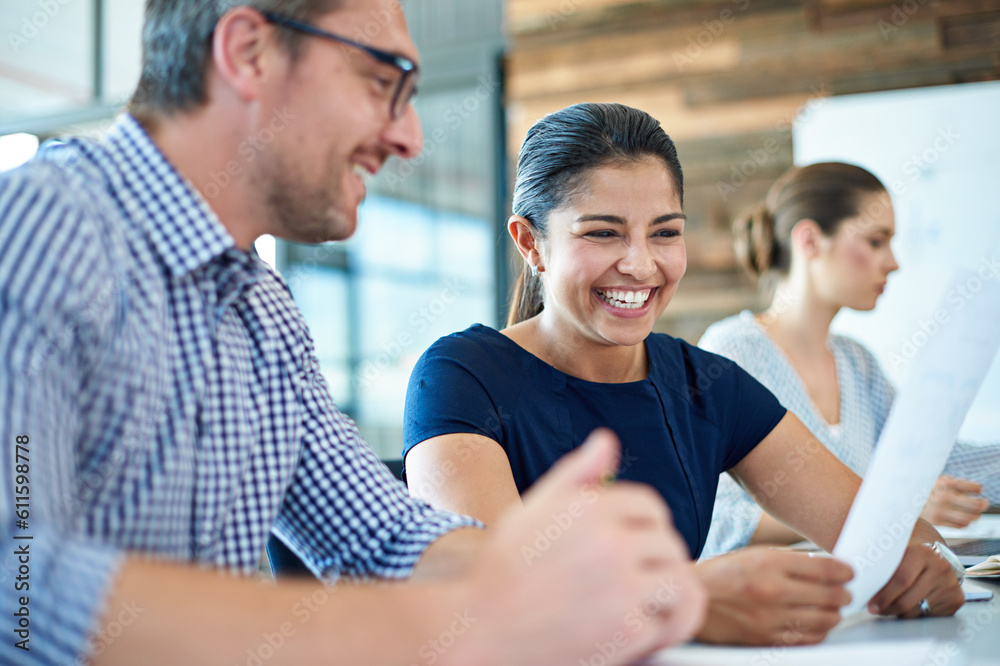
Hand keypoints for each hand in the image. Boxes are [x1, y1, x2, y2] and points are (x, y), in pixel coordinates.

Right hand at [453, 429, 705, 665]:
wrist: (480, 626)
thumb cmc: (504, 566)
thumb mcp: (536, 507)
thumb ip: (577, 472)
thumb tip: (606, 441)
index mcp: (592, 507)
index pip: (651, 506)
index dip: (645, 525)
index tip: (631, 544)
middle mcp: (612, 542)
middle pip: (669, 544)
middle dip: (655, 561)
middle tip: (635, 580)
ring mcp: (623, 587)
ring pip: (678, 582)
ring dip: (664, 595)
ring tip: (642, 604)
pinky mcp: (626, 632)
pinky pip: (663, 624)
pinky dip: (648, 632)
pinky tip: (623, 631)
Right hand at [694, 548, 852, 645]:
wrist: (695, 598)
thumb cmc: (722, 574)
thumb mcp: (754, 555)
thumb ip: (788, 561)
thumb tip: (822, 568)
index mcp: (770, 562)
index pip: (823, 567)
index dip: (843, 571)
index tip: (849, 572)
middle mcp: (773, 589)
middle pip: (829, 594)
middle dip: (844, 593)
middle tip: (846, 592)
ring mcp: (771, 617)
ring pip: (823, 619)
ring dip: (835, 613)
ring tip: (834, 609)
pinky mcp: (768, 637)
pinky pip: (807, 638)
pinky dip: (819, 632)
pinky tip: (819, 625)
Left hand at [868, 526, 963, 617]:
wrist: (936, 558)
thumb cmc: (907, 557)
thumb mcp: (896, 553)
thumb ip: (880, 561)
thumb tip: (853, 575)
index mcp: (923, 552)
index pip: (900, 579)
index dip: (883, 595)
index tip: (870, 604)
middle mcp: (941, 567)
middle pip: (908, 598)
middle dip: (887, 607)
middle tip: (875, 610)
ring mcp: (950, 584)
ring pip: (917, 610)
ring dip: (898, 613)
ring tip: (888, 608)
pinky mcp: (956, 599)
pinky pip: (929, 615)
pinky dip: (914, 615)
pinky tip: (906, 608)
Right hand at [921, 475, 987, 527]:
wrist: (903, 498)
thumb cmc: (925, 489)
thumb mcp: (939, 480)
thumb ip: (956, 484)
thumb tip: (978, 491)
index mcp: (946, 482)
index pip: (975, 487)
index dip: (978, 489)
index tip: (977, 490)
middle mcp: (944, 496)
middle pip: (976, 505)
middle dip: (983, 504)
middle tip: (983, 503)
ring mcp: (940, 510)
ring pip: (970, 517)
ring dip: (975, 516)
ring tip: (975, 513)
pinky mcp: (937, 520)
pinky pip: (960, 525)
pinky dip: (965, 523)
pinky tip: (962, 518)